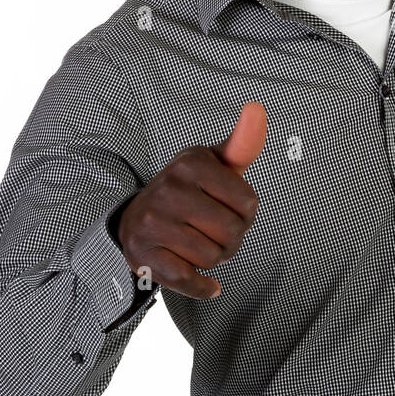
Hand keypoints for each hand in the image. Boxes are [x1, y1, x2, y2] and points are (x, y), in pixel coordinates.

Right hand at [116, 101, 267, 298]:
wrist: (137, 219)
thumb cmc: (191, 190)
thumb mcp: (215, 164)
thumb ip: (242, 144)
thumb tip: (257, 109)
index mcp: (191, 163)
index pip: (249, 204)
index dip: (245, 214)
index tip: (227, 208)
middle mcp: (168, 189)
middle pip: (233, 232)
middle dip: (231, 239)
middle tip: (212, 231)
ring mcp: (151, 222)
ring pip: (213, 258)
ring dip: (214, 259)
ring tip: (197, 244)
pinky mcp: (143, 255)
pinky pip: (190, 280)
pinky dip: (203, 286)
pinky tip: (205, 282)